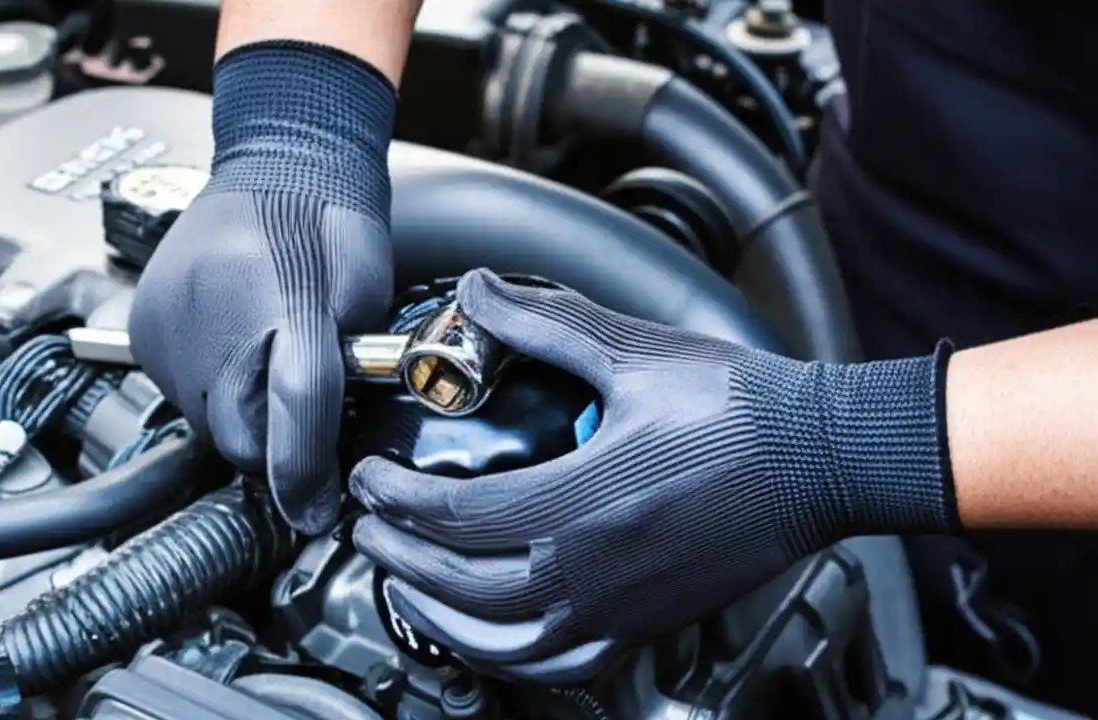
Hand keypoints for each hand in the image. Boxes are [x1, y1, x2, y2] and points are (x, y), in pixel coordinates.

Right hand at [129, 43, 395, 533]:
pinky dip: (206, 389)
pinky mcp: (144, 326)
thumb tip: (331, 442)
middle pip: (240, 437)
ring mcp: (171, 321)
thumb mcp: (366, 300)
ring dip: (237, 414)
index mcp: (292, 302)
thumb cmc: (333, 222)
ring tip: (262, 361)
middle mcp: (217, 316)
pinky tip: (231, 350)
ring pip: (204, 421)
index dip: (308, 474)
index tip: (314, 512)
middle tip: (301, 411)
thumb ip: (345, 371)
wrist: (279, 159)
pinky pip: (175, 392)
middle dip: (275, 444)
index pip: (296, 411)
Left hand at [351, 269, 955, 678]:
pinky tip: (486, 637)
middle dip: (397, 553)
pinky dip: (506, 657)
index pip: (454, 512)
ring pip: (500, 643)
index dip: (394, 496)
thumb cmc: (740, 407)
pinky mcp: (646, 627)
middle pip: (461, 583)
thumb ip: (540, 323)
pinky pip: (559, 667)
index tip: (368, 477)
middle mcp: (592, 570)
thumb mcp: (630, 353)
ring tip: (404, 584)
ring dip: (437, 616)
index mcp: (580, 500)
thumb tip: (477, 291)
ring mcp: (620, 610)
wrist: (820, 457)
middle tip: (367, 525)